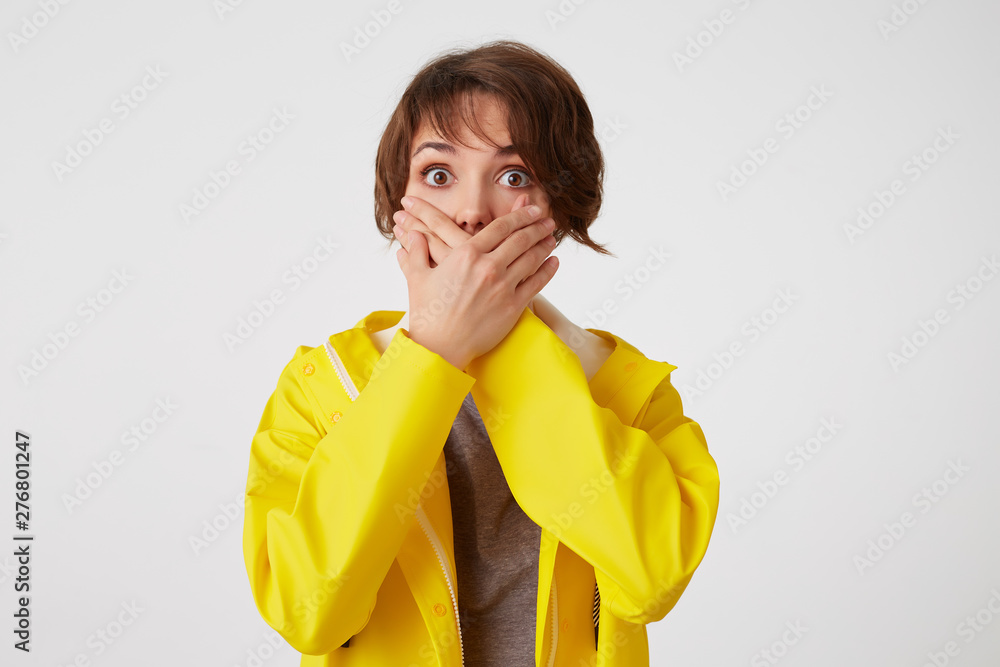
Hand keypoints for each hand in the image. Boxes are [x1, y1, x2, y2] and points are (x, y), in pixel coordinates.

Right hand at [393, 200, 558, 369]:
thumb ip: (417, 252)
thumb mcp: (418, 277)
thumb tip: (410, 236)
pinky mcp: (512, 307)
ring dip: (544, 245)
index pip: (500, 227)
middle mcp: (487, 267)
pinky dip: (547, 270)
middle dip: (537, 226)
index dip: (520, 216)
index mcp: (466, 255)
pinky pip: (536, 284)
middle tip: (547, 220)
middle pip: (520, 239)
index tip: (531, 209)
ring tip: (551, 238)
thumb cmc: (427, 313)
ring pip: (531, 259)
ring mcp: (502, 287)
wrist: (439, 346)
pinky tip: (554, 262)